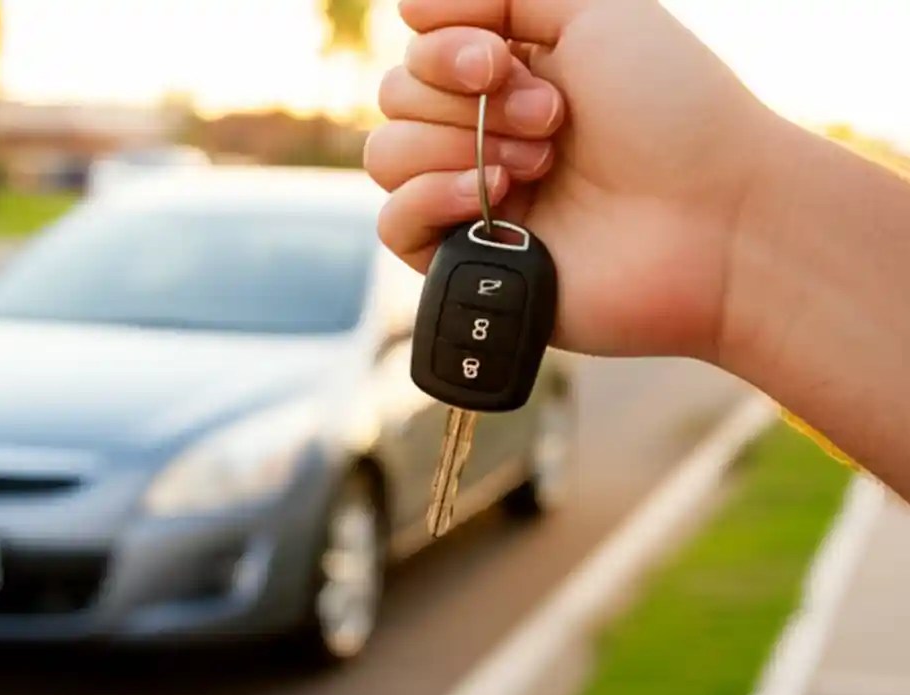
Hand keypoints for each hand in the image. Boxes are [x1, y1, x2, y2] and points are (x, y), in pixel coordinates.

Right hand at [367, 0, 784, 359]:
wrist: (715, 221)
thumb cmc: (674, 111)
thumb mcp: (598, 11)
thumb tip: (409, 8)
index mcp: (510, 76)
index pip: (418, 51)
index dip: (444, 52)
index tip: (499, 64)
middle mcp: (485, 134)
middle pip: (396, 98)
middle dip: (467, 105)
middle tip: (553, 121)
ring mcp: (473, 200)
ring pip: (386, 156)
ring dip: (455, 149)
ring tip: (538, 169)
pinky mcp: (469, 261)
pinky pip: (393, 224)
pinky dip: (428, 200)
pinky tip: (491, 201)